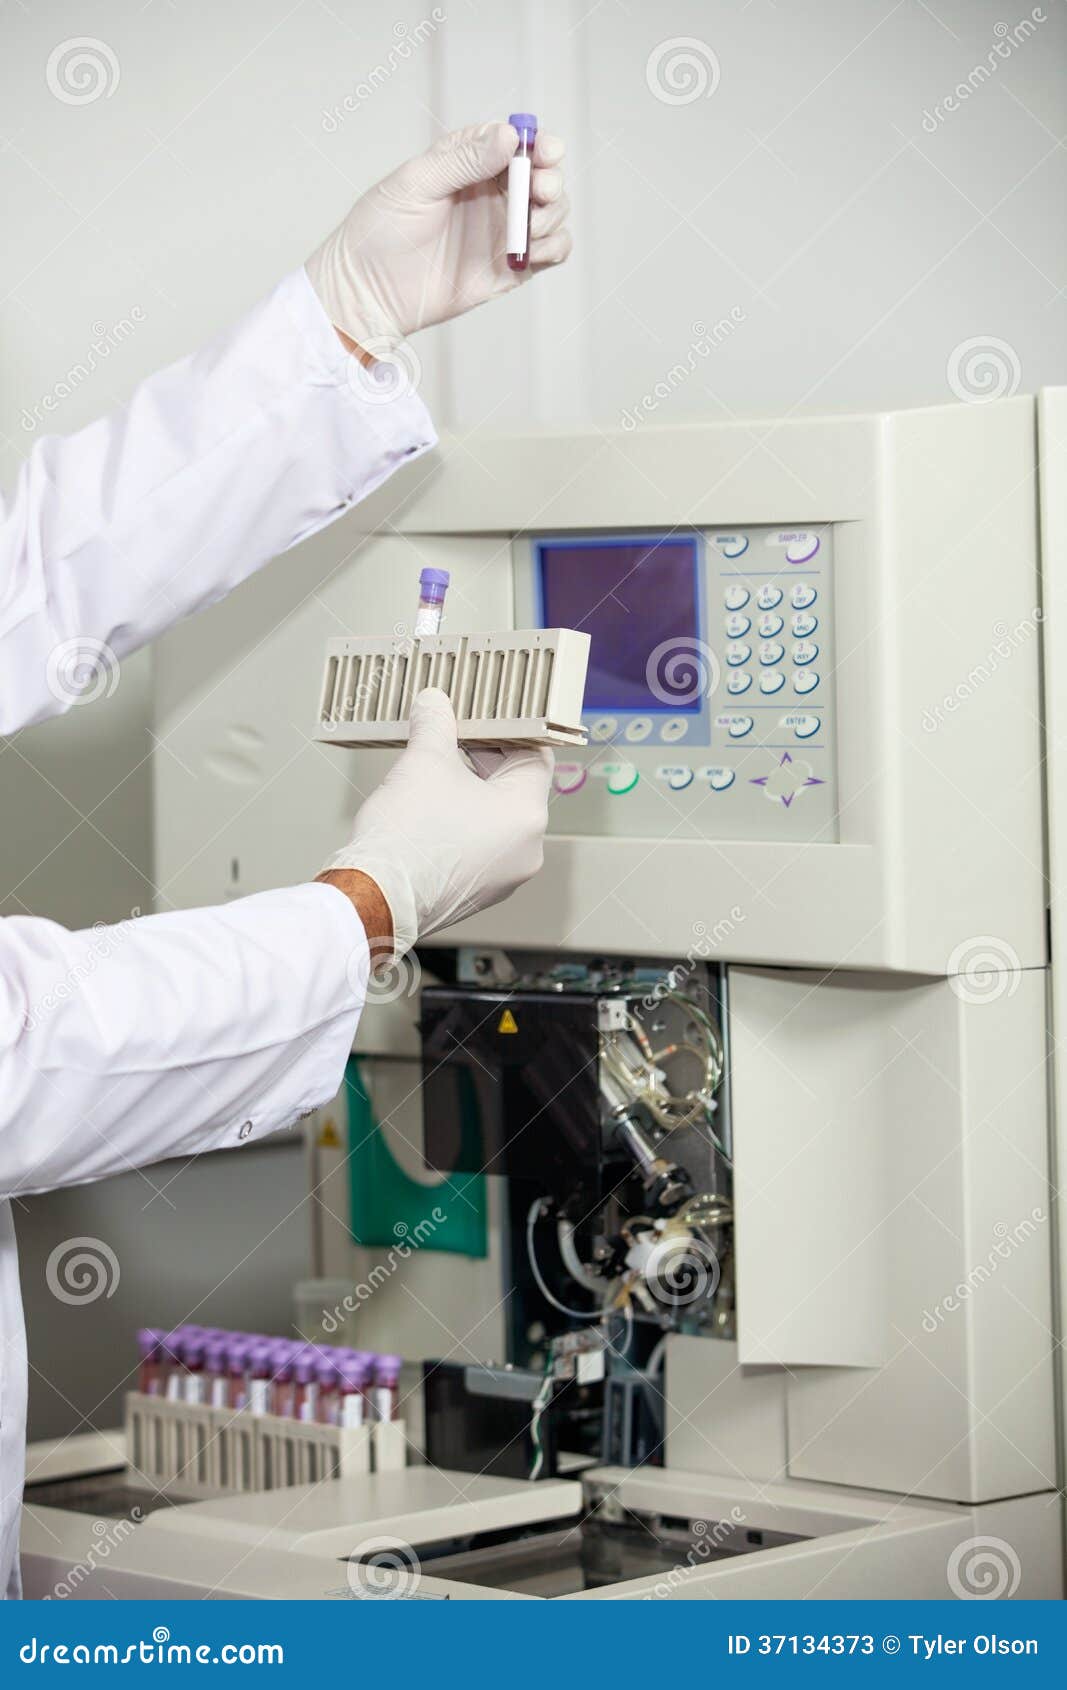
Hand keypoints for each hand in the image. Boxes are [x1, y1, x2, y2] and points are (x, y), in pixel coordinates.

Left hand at [305, 120, 570, 352]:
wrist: (370, 291)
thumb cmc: (381, 229)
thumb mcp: (417, 183)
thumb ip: (464, 160)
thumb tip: (508, 137)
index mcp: (469, 161)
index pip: (515, 142)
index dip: (537, 143)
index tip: (543, 152)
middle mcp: (493, 192)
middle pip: (543, 175)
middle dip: (551, 179)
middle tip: (541, 192)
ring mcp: (504, 229)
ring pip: (553, 211)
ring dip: (554, 214)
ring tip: (530, 228)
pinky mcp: (510, 267)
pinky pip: (551, 251)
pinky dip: (555, 247)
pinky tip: (534, 251)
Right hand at [319, 689, 552, 957]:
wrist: (377, 899)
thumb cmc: (408, 839)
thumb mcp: (424, 761)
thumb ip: (435, 724)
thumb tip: (434, 704)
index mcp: (527, 816)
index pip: (535, 756)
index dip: (508, 730)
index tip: (484, 717)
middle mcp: (525, 850)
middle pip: (514, 786)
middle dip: (483, 757)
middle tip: (454, 735)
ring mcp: (503, 876)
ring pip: (495, 817)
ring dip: (469, 789)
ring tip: (435, 769)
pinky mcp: (477, 891)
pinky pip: (479, 845)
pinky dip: (461, 822)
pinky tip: (430, 807)